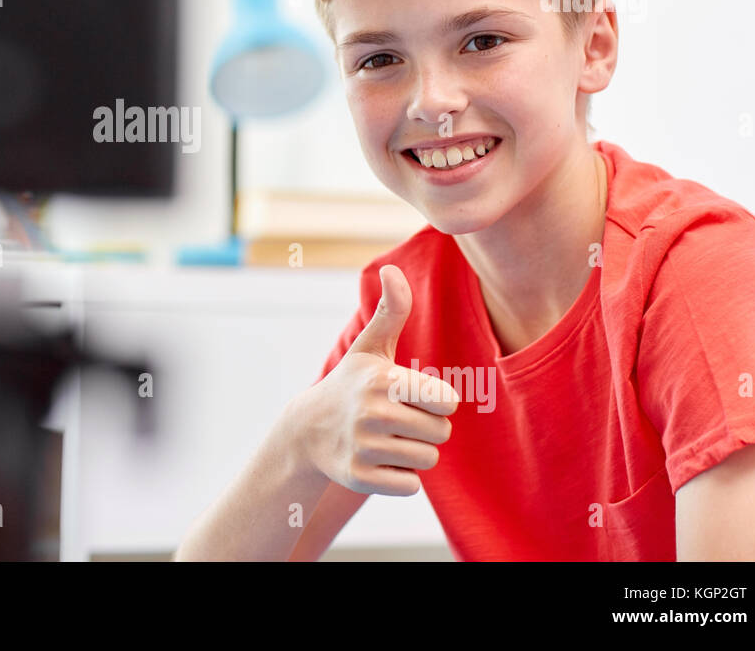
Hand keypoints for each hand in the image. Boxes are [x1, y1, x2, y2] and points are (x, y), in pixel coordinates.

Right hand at [290, 264, 458, 495]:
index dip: (435, 401)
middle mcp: (371, 413)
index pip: (447, 402)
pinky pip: (410, 485)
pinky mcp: (359, 478)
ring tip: (387, 439)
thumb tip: (392, 269)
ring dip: (414, 453)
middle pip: (441, 433)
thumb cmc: (352, 384)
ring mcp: (363, 447)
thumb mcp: (371, 348)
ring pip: (428, 461)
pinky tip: (378, 461)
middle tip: (397, 420)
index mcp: (382, 379)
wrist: (307, 430)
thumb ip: (391, 311)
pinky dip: (401, 477)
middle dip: (427, 428)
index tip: (411, 396)